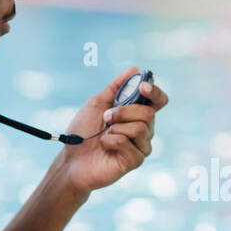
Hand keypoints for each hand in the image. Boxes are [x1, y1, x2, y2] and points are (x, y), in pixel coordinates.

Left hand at [56, 66, 168, 194]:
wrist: (72, 159)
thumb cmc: (83, 132)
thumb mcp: (97, 103)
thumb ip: (115, 87)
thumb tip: (134, 70)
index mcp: (137, 114)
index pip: (158, 101)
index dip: (154, 92)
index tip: (142, 87)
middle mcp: (144, 129)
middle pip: (149, 113)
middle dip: (123, 112)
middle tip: (106, 118)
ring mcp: (141, 146)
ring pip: (140, 128)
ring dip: (115, 128)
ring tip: (103, 135)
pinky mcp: (135, 160)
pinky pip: (127, 142)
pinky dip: (110, 141)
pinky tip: (105, 148)